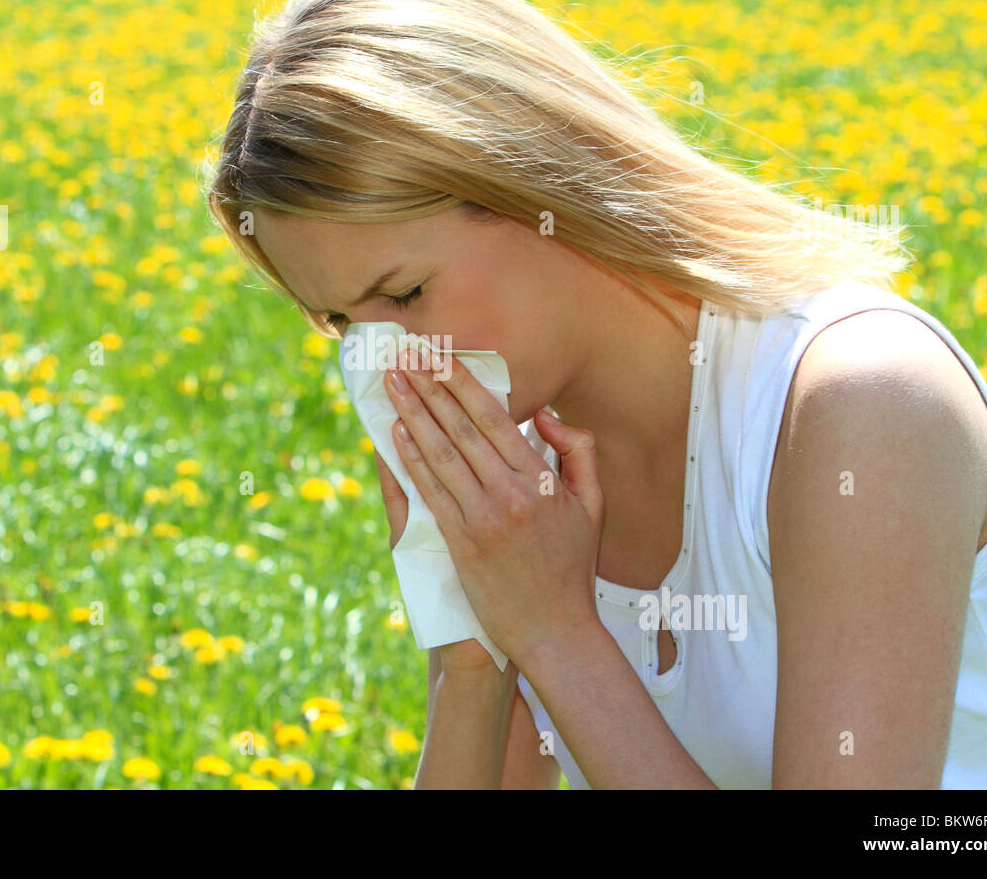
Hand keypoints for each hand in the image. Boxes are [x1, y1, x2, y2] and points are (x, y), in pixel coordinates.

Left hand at [383, 350, 604, 672]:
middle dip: (430, 387)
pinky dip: (410, 460)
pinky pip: (431, 492)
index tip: (440, 356)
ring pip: (441, 454)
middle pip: (462, 428)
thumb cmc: (573, 567)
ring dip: (413, 414)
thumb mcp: (593, 504)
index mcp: (544, 480)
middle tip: (404, 357)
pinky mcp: (461, 543)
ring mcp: (484, 519)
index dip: (463, 383)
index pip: (496, 418)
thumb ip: (578, 450)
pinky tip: (396, 434)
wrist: (555, 631)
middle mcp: (512, 494)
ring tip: (393, 384)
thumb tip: (542, 414)